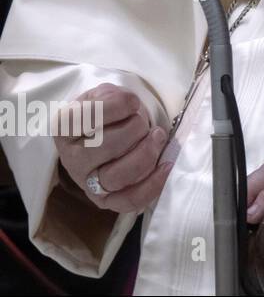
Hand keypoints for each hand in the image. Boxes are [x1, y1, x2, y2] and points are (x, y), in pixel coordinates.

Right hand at [53, 83, 172, 214]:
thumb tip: (132, 105)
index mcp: (64, 129)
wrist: (104, 135)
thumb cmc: (107, 114)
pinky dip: (152, 185)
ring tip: (157, 137)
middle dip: (136, 128)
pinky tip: (166, 166)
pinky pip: (128, 200)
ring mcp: (86, 182)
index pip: (87, 117)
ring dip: (146, 153)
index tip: (131, 102)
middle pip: (106, 146)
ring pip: (118, 175)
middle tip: (144, 122)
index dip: (118, 105)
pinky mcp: (105, 200)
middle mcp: (71, 159)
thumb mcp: (104, 96)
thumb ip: (114, 97)